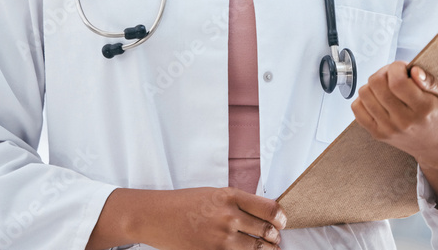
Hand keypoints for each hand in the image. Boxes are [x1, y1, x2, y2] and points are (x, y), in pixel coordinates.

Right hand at [87, 186, 286, 249]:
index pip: (269, 208)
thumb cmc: (183, 203)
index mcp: (229, 196)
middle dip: (274, 237)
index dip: (280, 217)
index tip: (281, 221)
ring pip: (257, 249)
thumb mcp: (212, 193)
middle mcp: (228, 216)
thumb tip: (262, 214)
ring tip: (266, 248)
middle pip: (267, 231)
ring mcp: (221, 238)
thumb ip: (237, 202)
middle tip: (274, 238)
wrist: (156, 216)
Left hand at [351, 61, 437, 170]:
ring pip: (364, 93)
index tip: (402, 68)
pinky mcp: (377, 134)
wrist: (437, 147)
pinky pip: (357, 108)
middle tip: (393, 75)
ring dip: (373, 85)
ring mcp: (388, 129)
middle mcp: (404, 121)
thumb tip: (414, 71)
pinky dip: (363, 99)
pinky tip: (377, 99)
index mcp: (423, 109)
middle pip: (376, 84)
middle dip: (383, 72)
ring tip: (386, 87)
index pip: (397, 81)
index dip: (396, 67)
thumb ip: (430, 81)